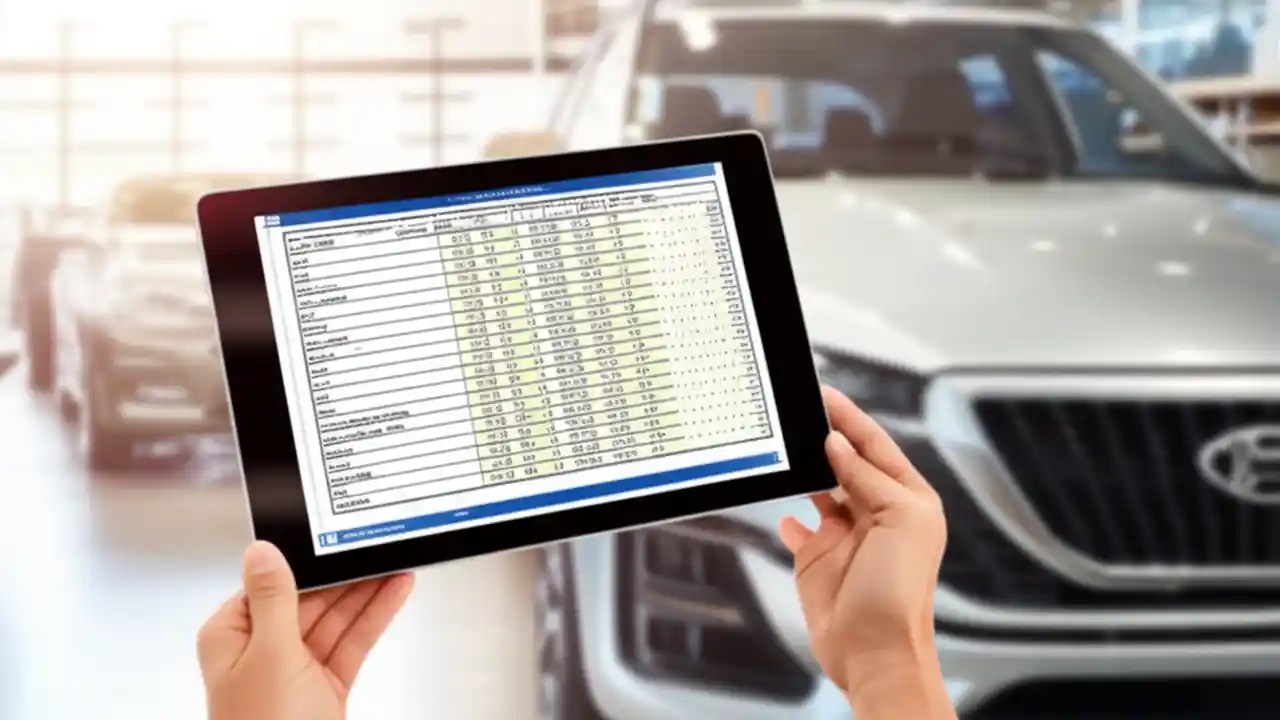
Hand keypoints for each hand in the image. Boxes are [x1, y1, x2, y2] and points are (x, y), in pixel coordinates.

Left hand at [197, 541, 414, 719]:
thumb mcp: (270, 656)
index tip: (339, 538)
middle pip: (309, 598)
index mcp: (231, 636)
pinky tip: (394, 593)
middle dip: (346, 575)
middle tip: (378, 545)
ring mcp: (293, 670)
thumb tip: (261, 551)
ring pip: (335, 619)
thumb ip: (274, 599)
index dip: (308, 560)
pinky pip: (351, 644)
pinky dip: (374, 619)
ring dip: (366, 592)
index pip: (272, 582)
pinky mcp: (323, 688)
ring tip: (396, 561)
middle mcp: (259, 650)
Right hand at [779, 387, 952, 719]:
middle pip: (847, 462)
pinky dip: (790, 516)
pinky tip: (783, 508)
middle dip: (826, 437)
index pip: (876, 446)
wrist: (874, 649)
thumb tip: (837, 444)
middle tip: (800, 411)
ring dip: (806, 469)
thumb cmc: (899, 590)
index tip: (826, 395)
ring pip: (822, 489)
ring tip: (786, 446)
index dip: (852, 419)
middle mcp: (877, 513)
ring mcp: (845, 535)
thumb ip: (867, 477)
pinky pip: (800, 528)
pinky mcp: (818, 558)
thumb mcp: (899, 519)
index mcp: (907, 500)